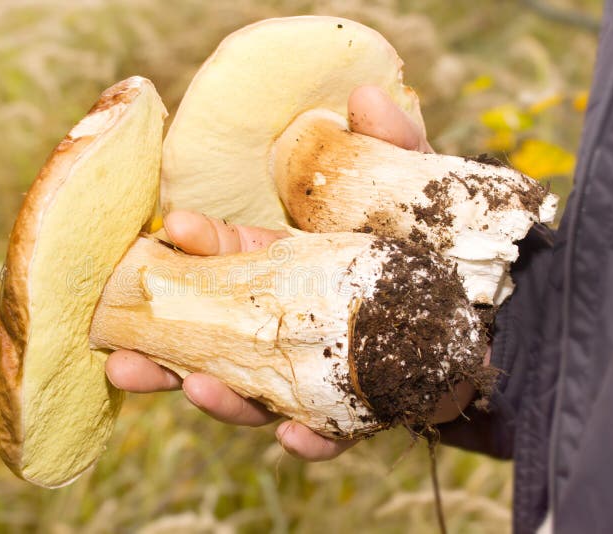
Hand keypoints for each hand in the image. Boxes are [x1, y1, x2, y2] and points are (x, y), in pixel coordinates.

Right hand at [106, 86, 477, 460]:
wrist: (496, 311)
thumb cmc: (441, 243)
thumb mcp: (415, 188)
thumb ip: (393, 144)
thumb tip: (365, 96)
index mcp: (284, 267)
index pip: (225, 258)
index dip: (197, 246)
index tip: (172, 229)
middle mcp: (284, 323)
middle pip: (211, 340)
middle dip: (161, 350)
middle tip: (117, 356)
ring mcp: (313, 370)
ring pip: (252, 392)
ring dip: (217, 397)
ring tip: (195, 389)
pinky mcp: (356, 411)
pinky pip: (328, 432)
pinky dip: (311, 437)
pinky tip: (297, 436)